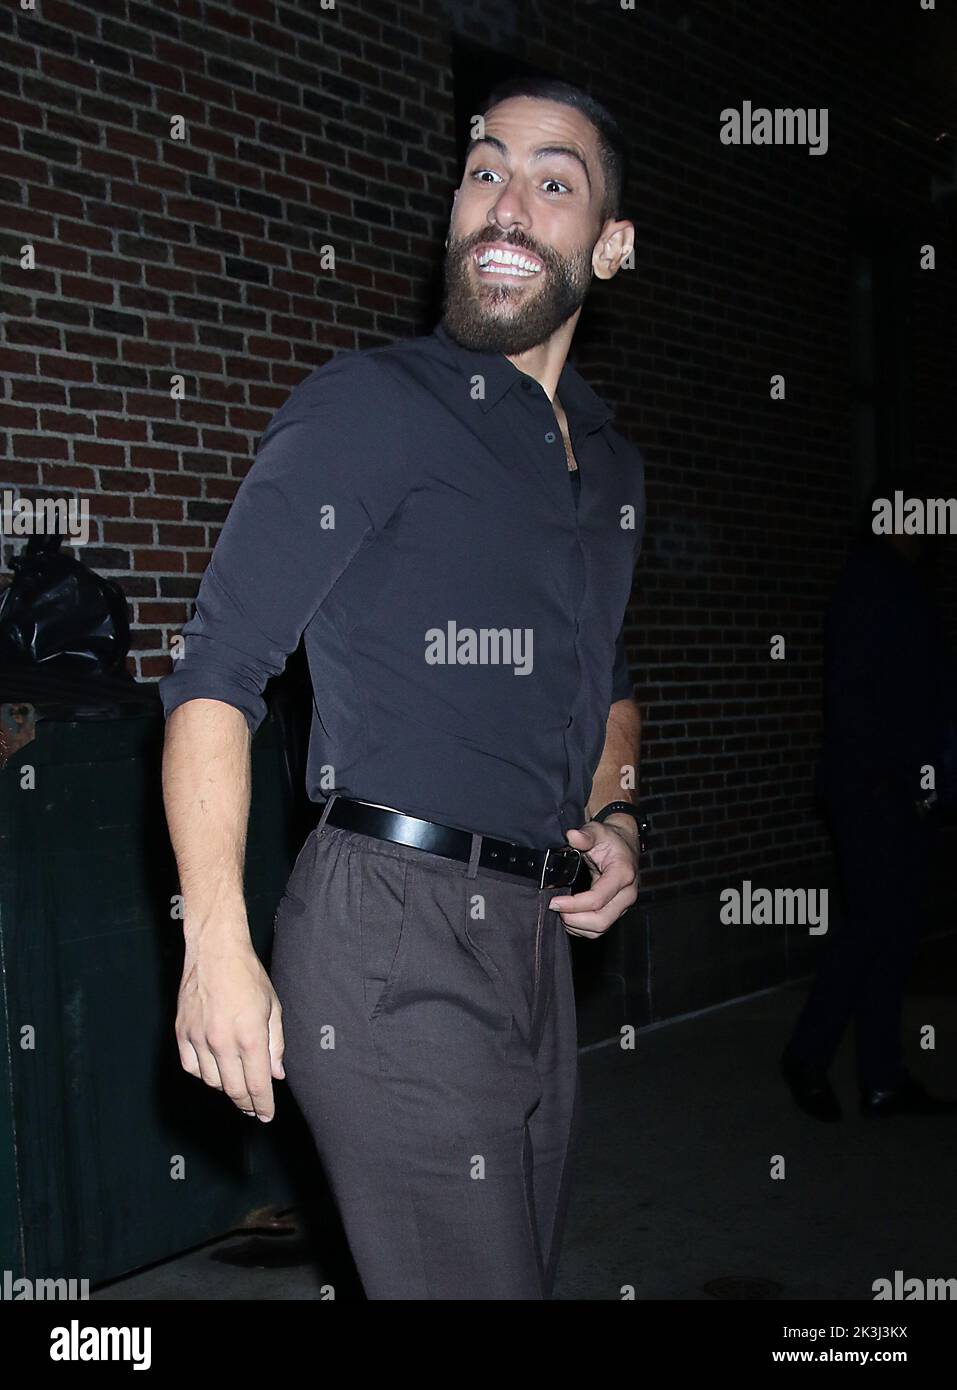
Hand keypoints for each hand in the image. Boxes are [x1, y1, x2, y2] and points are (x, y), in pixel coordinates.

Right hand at [176, 929, 284, 1120]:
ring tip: (237, 1082)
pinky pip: (191, 1067)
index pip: (257, 1085)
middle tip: (254, 1109)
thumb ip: (276, 1044)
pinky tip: (214, 1069)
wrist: (215, 950)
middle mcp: (223, 1041)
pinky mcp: (181, 1032)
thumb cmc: (248, 975)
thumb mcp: (273, 1006)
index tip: (266, 1115)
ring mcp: (198, 1038)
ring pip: (211, 1081)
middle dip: (246, 1104)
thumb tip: (276, 1074)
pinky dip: (203, 1073)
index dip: (263, 1105)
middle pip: (233, 1089)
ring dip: (226, 1087)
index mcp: (250, 1035)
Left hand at [547, 816, 639, 938]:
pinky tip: (569, 916)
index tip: (554, 901)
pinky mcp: (617, 911)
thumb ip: (585, 835)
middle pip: (601, 921)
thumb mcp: (597, 831)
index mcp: (623, 874)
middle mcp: (627, 894)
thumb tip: (572, 836)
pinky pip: (599, 928)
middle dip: (574, 919)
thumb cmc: (609, 839)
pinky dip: (581, 928)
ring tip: (560, 912)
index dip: (573, 904)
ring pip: (600, 929)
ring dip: (577, 926)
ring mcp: (623, 905)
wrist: (624, 845)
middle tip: (555, 908)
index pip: (597, 899)